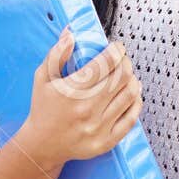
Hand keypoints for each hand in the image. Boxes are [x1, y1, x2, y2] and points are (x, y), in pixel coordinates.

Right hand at [17, 28, 142, 169]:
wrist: (42, 145)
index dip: (116, 50)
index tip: (117, 46)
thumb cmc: (43, 109)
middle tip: (122, 59)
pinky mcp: (106, 141)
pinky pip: (131, 118)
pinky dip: (136, 102)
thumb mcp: (42, 78)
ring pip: (130, 95)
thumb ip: (56, 54)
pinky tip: (132, 94)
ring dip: (133, 79)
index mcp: (72, 91)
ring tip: (128, 75)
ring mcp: (98, 127)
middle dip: (126, 62)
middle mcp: (87, 109)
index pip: (105, 63)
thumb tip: (71, 34)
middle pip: (122, 77)